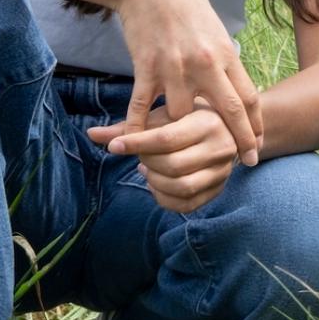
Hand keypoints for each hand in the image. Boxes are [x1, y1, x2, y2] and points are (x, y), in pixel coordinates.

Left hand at [90, 102, 238, 212]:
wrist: (227, 128)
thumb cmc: (187, 117)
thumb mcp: (162, 115)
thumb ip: (128, 126)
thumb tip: (91, 134)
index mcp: (208, 123)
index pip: (166, 139)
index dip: (136, 144)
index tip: (114, 146)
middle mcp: (221, 148)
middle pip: (173, 165)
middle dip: (147, 162)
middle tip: (140, 155)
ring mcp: (223, 171)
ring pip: (181, 187)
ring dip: (154, 181)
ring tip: (147, 168)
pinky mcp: (219, 189)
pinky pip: (187, 204)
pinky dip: (164, 198)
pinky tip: (156, 184)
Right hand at [114, 0, 263, 164]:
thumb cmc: (186, 8)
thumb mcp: (215, 32)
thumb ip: (225, 62)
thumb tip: (236, 89)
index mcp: (225, 54)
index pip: (248, 98)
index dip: (256, 125)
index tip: (260, 145)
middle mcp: (204, 64)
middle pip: (228, 111)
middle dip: (239, 140)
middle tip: (245, 162)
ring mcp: (174, 68)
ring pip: (181, 117)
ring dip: (181, 136)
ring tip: (183, 154)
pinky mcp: (145, 68)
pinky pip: (141, 108)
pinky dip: (138, 129)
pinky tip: (136, 144)